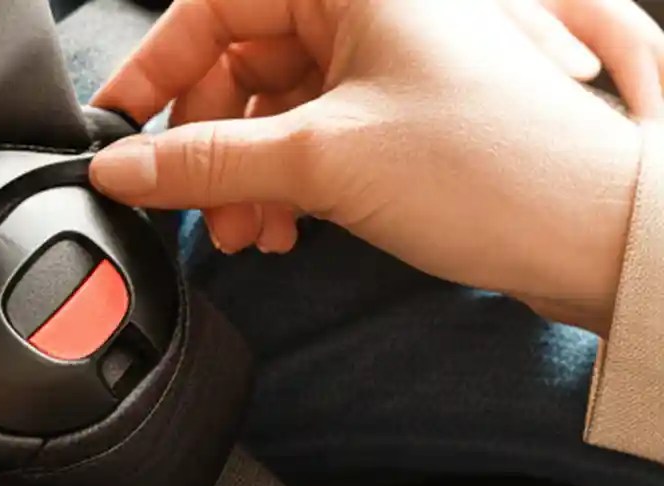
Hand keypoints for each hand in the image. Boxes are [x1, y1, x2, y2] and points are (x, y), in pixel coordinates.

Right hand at [89, 0, 663, 333]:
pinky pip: (309, 140)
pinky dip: (284, 187)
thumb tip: (121, 167)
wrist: (590, 237)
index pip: (215, 6)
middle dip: (208, 145)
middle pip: (240, 64)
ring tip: (248, 234)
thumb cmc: (488, 168)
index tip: (120, 126)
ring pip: (272, 111)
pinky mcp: (396, 118)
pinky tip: (283, 230)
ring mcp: (384, 66)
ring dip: (244, 178)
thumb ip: (203, 161)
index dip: (158, 68)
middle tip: (190, 204)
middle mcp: (369, 12)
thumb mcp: (319, 160)